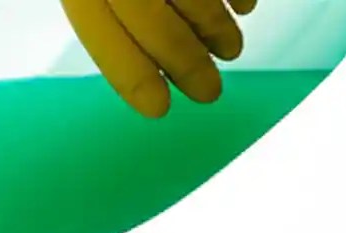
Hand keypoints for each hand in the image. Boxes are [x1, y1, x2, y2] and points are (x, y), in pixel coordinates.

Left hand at [61, 0, 258, 117]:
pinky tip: (244, 8)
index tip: (158, 109)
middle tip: (208, 93)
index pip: (101, 34)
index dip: (131, 75)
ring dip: (216, 29)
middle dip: (185, 62)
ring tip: (230, 50)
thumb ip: (104, 13)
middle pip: (151, 20)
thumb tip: (139, 59)